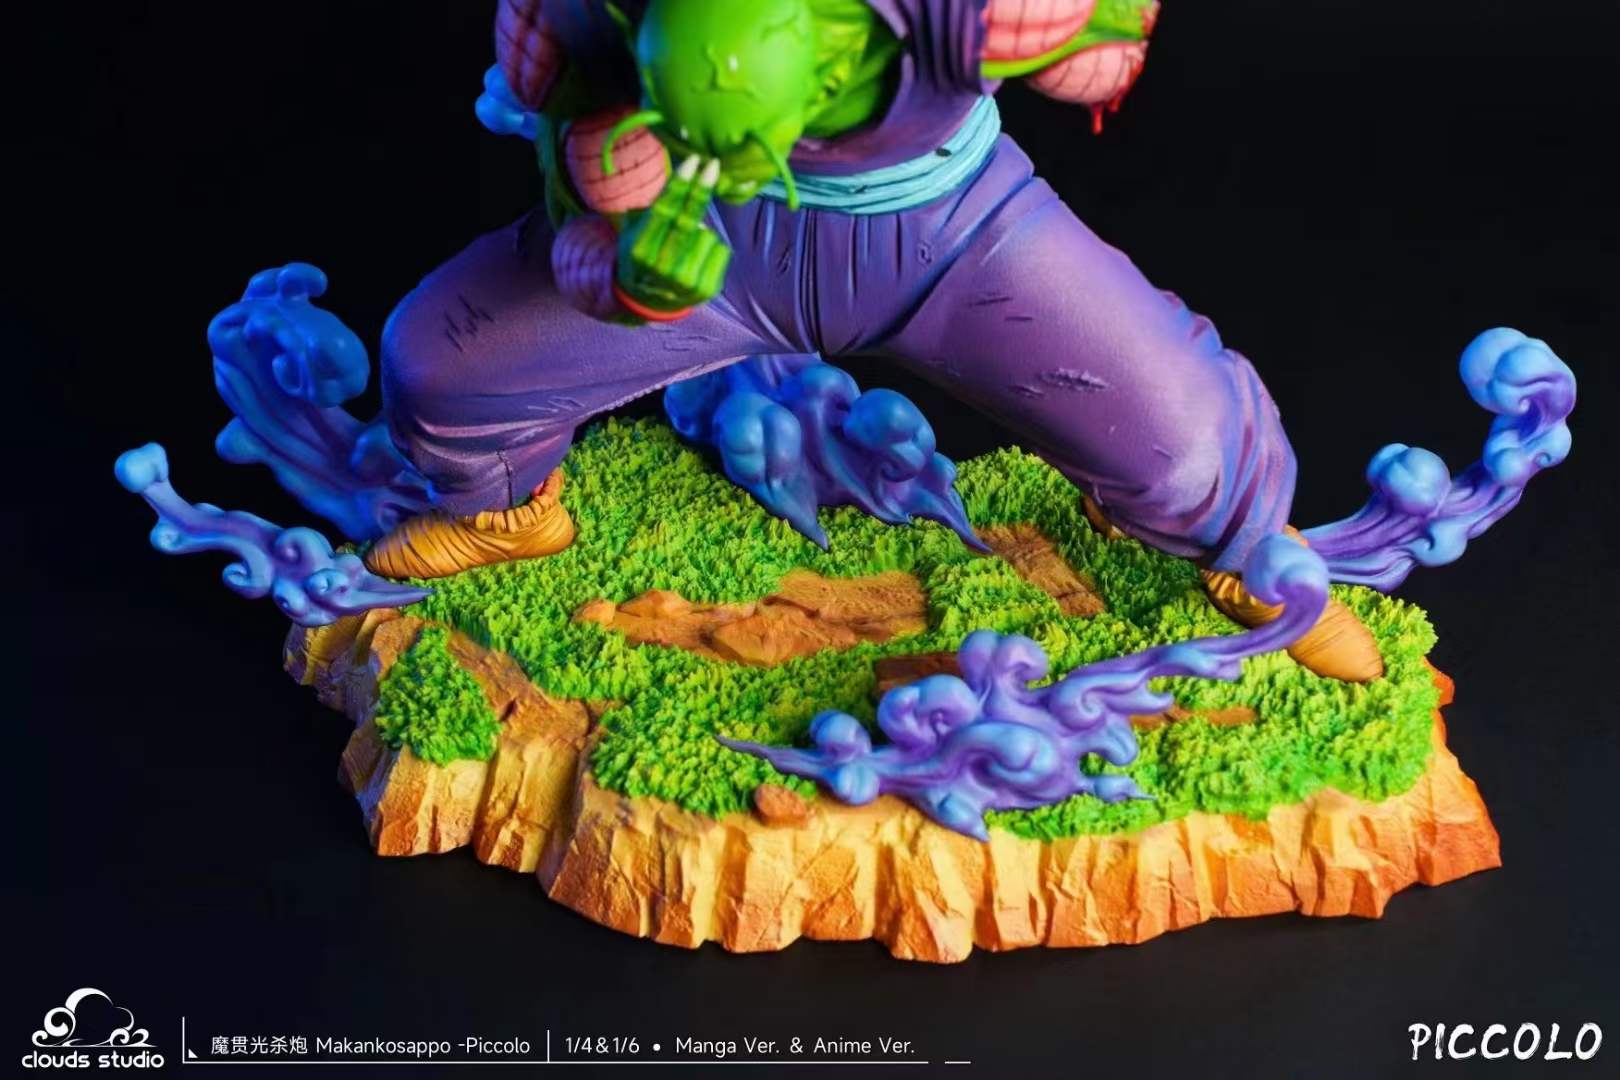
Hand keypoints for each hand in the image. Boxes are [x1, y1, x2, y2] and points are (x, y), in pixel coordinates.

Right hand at [615, 155, 731, 313]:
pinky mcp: (707, 290)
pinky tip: (697, 258)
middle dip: (700, 191)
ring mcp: (686, 282)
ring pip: (707, 233)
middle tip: (712, 165)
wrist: (648, 301)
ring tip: (685, 246)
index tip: (693, 162)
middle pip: (687, 221)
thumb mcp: (634, 231)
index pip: (663, 211)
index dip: (679, 185)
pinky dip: (712, 247)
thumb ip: (652, 208)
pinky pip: (720, 249)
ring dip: (701, 230)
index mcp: (640, 251)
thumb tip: (682, 180)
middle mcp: (662, 269)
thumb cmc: (641, 255)